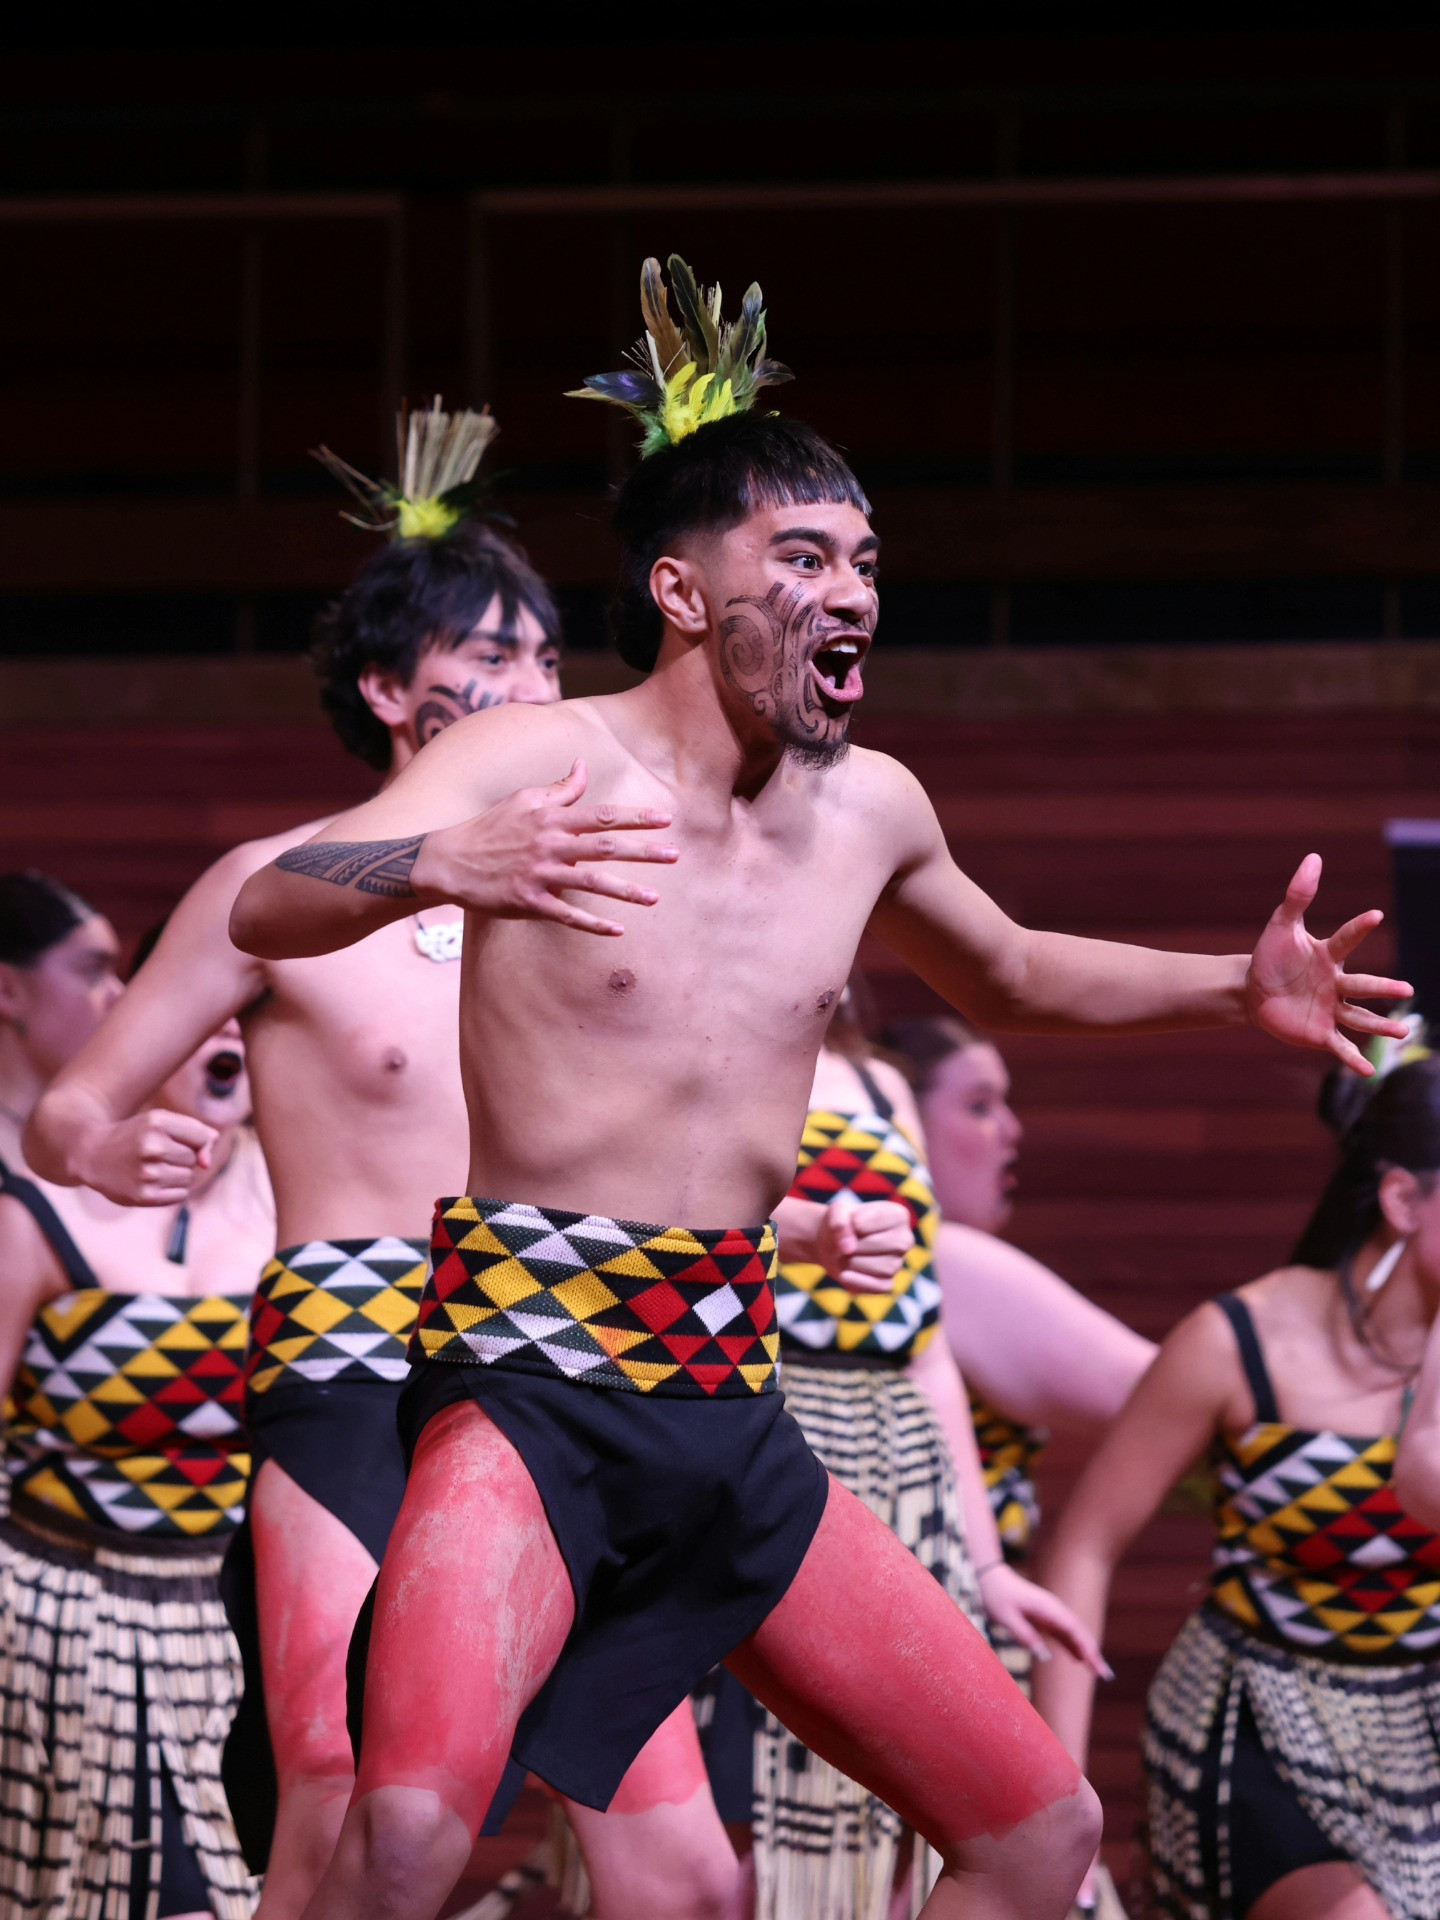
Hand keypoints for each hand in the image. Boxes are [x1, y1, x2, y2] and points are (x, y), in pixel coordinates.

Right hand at [74, 1111, 218, 1206]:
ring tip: (152, 1167)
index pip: (203, 1138)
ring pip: (189, 1177)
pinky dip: (172, 1190)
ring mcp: (147, 1174)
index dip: (196, 1141)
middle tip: (156, 1154)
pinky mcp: (144, 1197)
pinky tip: (153, 1182)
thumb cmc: (135, 1136)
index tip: (177, 1140)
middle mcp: (152, 1148)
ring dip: (177, 1174)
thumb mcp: (161, 1122)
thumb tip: (207, 1162)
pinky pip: (181, 1195)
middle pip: (194, 1159)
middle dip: (182, 1157)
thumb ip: (196, 1132)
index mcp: (157, 1123)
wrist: (93, 1155)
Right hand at [414, 760, 677, 936]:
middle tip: (675, 856)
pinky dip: (593, 924)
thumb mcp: (523, 799)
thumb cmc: (490, 826)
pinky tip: (617, 930)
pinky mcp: (529, 901)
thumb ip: (559, 788)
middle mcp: (550, 845)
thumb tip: (583, 766)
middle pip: (605, 847)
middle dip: (643, 851)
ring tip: (654, 898)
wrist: (449, 860)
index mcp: (551, 818)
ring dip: (625, 891)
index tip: (666, 820)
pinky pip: (567, 915)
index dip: (636, 817)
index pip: (602, 815)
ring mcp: (540, 874)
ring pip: (591, 883)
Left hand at [815, 1195, 914, 1293]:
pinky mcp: (888, 1284)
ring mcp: (898, 1263)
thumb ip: (839, 1222)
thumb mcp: (836, 1212)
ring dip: (854, 1263)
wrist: (834, 1244)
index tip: (848, 1223)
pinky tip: (844, 1274)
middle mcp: (905, 1240)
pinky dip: (857, 1281)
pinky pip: (878, 1287)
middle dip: (856, 1245)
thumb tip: (848, 1248)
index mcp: (899, 1216)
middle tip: (845, 1244)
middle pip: (884, 1245)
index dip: (855, 1222)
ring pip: (883, 1268)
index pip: (878, 1218)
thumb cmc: (842, 1224)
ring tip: (845, 1256)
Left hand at [977, 1562, 1112, 1678]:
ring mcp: (1050, 1612)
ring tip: (1099, 1672)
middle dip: (1094, 1652)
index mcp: (1047, 1606)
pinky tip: (1080, 1661)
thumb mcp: (1006, 1617)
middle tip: (1106, 1675)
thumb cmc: (995, 1596)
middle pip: (1079, 1632)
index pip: (1073, 1628)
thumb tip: (1046, 1657)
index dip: (1086, 1646)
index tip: (1095, 1663)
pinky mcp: (1044, 1617)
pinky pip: (1063, 1634)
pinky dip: (1073, 1646)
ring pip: (1074, 1633)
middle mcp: (1053, 1608)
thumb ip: (1025, 1635)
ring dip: (1087, 1651)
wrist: (989, 1577)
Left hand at [1246, 853, 1412, 1073]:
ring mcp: (1331, 1009)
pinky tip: (1369, 1072)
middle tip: (1408, 989)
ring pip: (1360, 1018)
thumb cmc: (1271, 956)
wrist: (1253, 991)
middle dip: (1383, 987)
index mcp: (1328, 956)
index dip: (1359, 927)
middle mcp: (1337, 983)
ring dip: (1381, 1025)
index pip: (1346, 939)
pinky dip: (1353, 1059)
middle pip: (1363, 985)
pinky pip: (1340, 1046)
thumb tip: (1314, 857)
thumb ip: (1298, 895)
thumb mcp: (1280, 925)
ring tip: (1403, 1031)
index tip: (1375, 915)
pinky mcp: (1319, 1033)